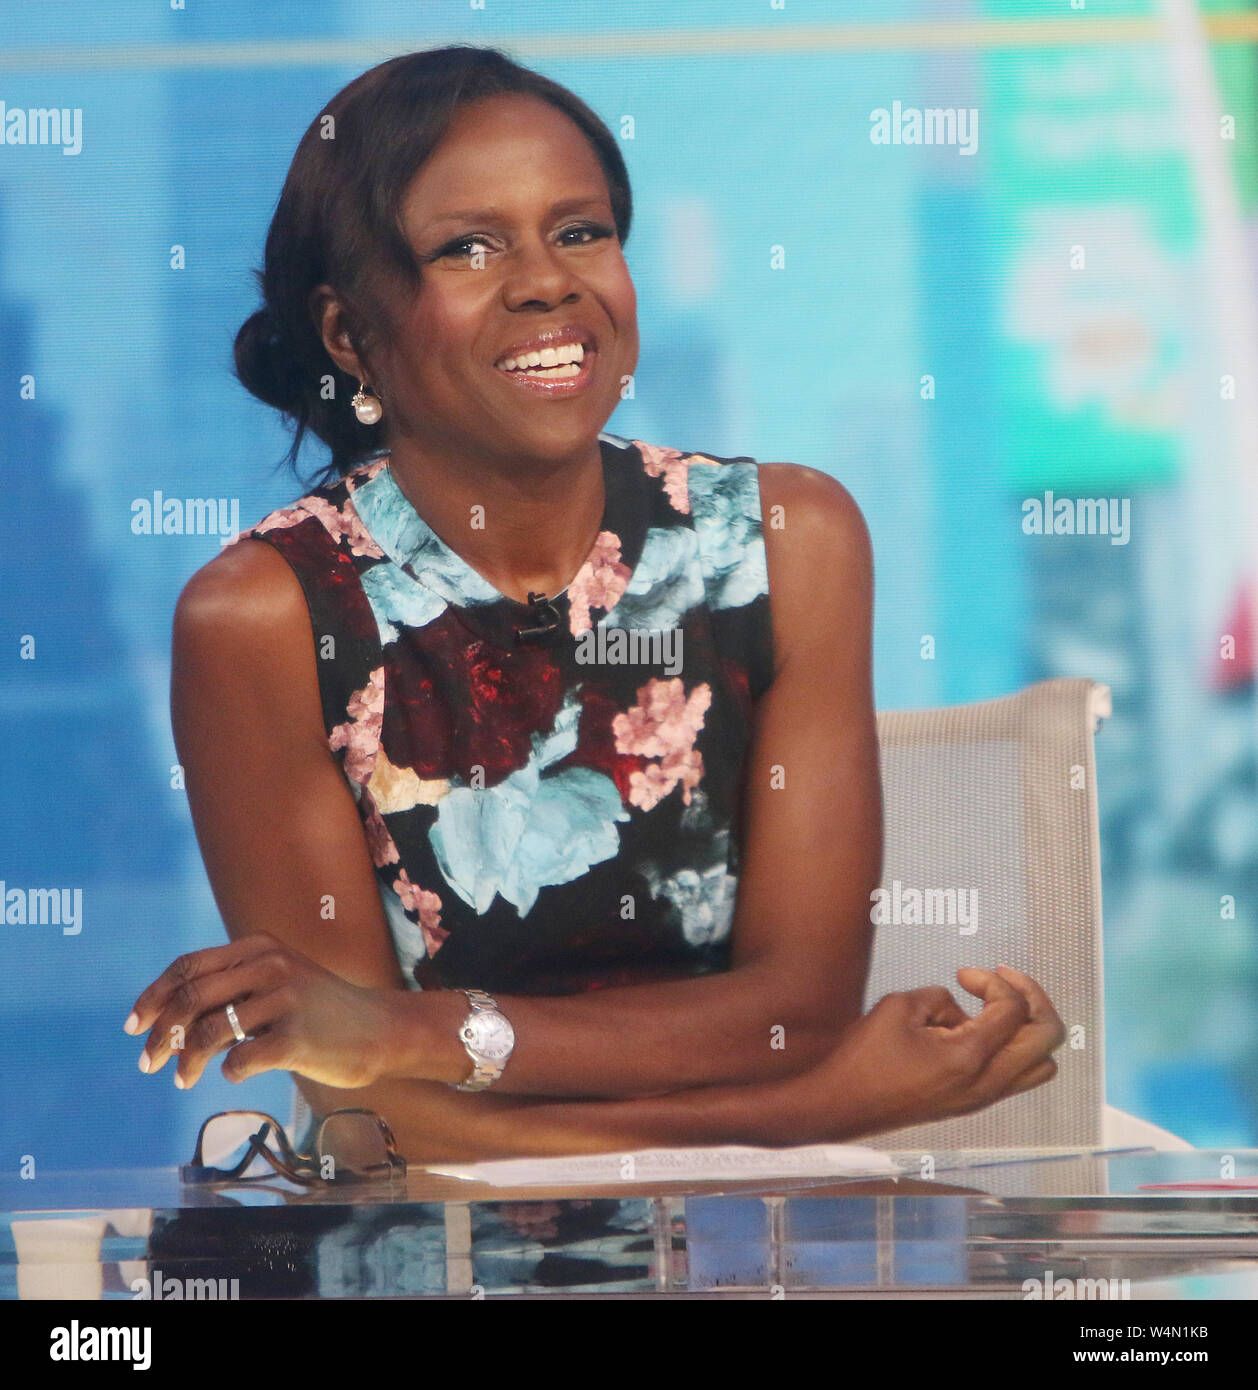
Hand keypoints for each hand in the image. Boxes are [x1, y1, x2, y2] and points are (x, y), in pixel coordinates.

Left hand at [124, 933, 397, 1089]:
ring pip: (207, 1032)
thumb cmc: (319, 1011)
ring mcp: (286, 999)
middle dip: (159, 1036)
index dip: (152, 997)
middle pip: (190, 999)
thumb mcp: (277, 982)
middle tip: (148, 1063)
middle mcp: (271, 965)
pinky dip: (227, 1071)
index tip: (133, 1027)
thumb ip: (231, 991)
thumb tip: (164, 1025)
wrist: (381, 1029)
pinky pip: (240, 1060)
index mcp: (260, 946)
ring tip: (182, 1079)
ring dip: (185, 1062)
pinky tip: (234, 1074)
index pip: (187, 967)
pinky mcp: (297, 1038)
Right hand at [780, 965, 1065, 1142]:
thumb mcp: (898, 1007)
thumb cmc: (864, 1059)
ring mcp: (984, 1097)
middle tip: (1001, 978)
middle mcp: (986, 1083)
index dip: (994, 981)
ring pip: (1042, 1063)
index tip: (963, 975)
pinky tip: (977, 1029)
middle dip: (1032, 998)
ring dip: (1028, 1027)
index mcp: (969, 1057)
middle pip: (1048, 1037)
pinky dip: (1012, 1046)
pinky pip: (1018, 1075)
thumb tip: (960, 1007)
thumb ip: (940, 997)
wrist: (843, 1106)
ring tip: (996, 1005)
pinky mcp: (974, 1103)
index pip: (1015, 1009)